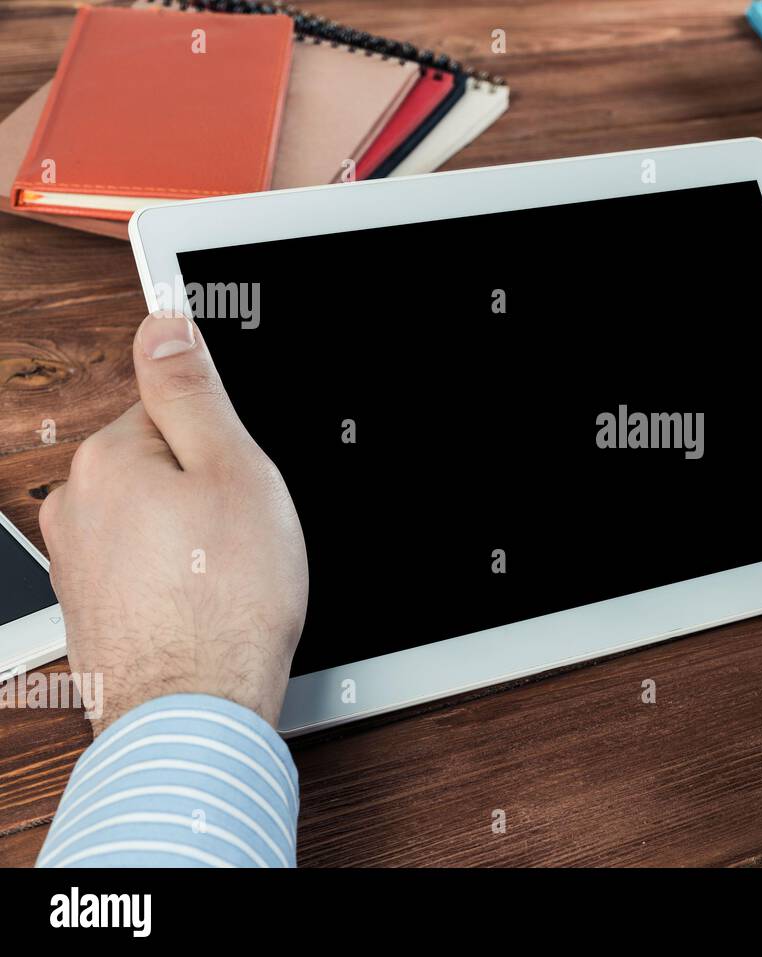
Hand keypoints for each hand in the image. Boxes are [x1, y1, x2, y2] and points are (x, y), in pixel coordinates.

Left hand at [39, 312, 307, 734]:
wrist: (196, 712)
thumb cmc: (228, 602)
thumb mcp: (235, 471)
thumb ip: (192, 391)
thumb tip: (162, 325)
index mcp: (108, 460)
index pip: (171, 413)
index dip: (223, 447)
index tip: (243, 485)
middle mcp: (74, 505)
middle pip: (158, 464)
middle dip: (203, 490)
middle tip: (242, 534)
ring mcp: (74, 561)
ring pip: (150, 518)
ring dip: (188, 536)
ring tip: (226, 577)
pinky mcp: (87, 605)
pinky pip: (140, 566)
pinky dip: (172, 577)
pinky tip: (204, 605)